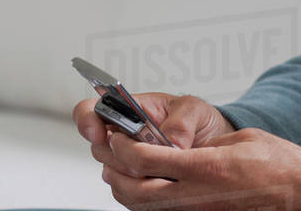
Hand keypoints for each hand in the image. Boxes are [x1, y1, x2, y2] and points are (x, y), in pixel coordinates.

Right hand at [74, 92, 235, 177]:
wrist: (212, 146)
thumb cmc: (198, 122)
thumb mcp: (194, 110)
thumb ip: (181, 122)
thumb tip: (170, 142)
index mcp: (130, 110)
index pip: (92, 110)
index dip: (87, 121)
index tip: (99, 133)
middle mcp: (122, 136)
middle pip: (99, 147)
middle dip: (120, 153)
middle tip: (147, 152)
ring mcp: (126, 160)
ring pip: (110, 171)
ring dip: (134, 171)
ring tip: (162, 165)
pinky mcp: (134, 183)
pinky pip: (125, 191)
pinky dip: (142, 188)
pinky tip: (161, 179)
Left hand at [103, 126, 300, 210]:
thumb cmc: (282, 167)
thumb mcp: (243, 140)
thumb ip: (208, 145)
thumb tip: (185, 147)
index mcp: (205, 168)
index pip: (146, 160)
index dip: (125, 146)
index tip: (119, 133)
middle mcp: (195, 195)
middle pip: (134, 191)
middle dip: (115, 171)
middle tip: (111, 152)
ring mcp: (197, 210)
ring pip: (144, 206)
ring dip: (126, 188)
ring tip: (122, 168)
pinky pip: (163, 210)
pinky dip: (146, 198)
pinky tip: (149, 184)